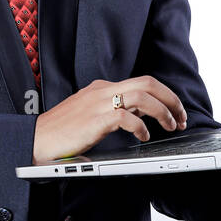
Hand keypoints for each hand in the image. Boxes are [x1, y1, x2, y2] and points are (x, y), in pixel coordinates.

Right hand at [33, 76, 187, 163]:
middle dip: (171, 98)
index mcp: (103, 87)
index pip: (142, 82)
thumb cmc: (63, 130)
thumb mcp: (92, 113)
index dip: (164, 95)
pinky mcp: (97, 119)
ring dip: (163, 111)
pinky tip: (143, 136)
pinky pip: (128, 117)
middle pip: (148, 83)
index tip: (175, 111)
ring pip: (143, 96)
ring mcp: (100, 103)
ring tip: (170, 126)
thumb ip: (115, 109)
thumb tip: (141, 114)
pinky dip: (141, 127)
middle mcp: (104, 90)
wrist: (38, 138)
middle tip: (182, 116)